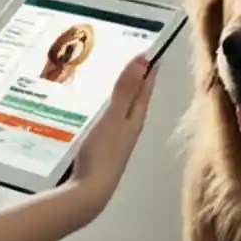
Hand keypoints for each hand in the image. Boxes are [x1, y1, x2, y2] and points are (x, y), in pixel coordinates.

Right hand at [67, 55, 157, 215]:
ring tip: (110, 76)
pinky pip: (107, 119)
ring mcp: (116, 139)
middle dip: (134, 79)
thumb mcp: (114, 118)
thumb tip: (144, 59)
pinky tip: (94, 106)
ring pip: (121, 109)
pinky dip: (105, 107)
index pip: (145, 89)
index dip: (148, 69)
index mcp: (135, 119)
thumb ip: (126, 90)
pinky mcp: (102, 147)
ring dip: (119, 93)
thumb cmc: (103, 153)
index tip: (151, 49)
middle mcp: (129, 128)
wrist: (89, 192)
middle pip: (135, 98)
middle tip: (129, 56)